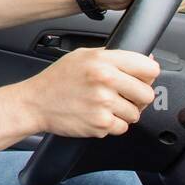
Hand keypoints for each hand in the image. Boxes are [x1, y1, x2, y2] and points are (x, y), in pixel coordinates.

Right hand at [18, 47, 160, 137]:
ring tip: (105, 106)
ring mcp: (103, 104)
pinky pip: (122, 128)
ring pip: (136, 114)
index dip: (146, 75)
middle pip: (147, 93)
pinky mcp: (100, 125)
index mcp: (103, 61)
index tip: (139, 79)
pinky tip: (97, 116)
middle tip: (123, 96)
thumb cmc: (56, 80)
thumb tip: (147, 59)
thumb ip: (113, 56)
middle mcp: (105, 81)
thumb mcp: (82, 56)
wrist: (34, 103)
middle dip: (138, 97)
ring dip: (124, 113)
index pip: (149, 68)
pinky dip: (112, 125)